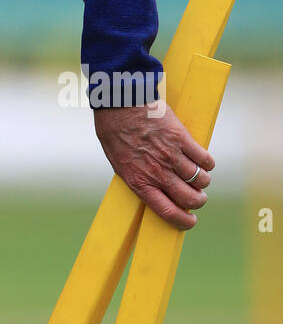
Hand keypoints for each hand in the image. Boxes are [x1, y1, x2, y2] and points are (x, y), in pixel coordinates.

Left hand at [93, 100, 213, 229]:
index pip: (167, 211)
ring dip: (203, 180)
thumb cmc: (115, 130)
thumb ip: (137, 177)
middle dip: (198, 201)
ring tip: (200, 175)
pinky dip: (208, 163)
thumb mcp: (119, 161)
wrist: (119, 102)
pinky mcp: (181, 139)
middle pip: (189, 198)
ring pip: (200, 179)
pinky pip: (204, 159)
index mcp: (139, 182)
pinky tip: (204, 160)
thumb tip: (153, 189)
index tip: (191, 221)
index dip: (183, 221)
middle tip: (198, 196)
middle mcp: (157, 173)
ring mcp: (170, 156)